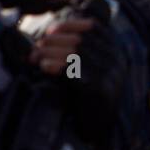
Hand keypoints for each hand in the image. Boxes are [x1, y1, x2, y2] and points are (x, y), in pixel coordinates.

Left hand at [34, 6, 124, 149]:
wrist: (101, 124)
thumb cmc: (88, 93)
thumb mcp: (89, 67)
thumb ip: (78, 51)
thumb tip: (48, 37)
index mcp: (114, 50)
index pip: (94, 27)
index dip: (69, 25)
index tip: (50, 31)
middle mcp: (115, 59)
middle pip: (81, 40)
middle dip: (54, 41)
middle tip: (35, 48)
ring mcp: (110, 74)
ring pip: (76, 53)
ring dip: (50, 53)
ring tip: (35, 57)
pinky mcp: (100, 89)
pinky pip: (75, 71)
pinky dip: (57, 66)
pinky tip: (45, 67)